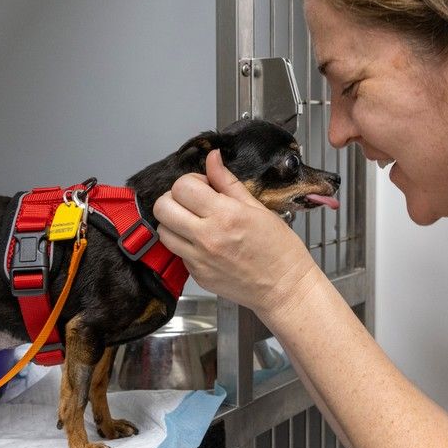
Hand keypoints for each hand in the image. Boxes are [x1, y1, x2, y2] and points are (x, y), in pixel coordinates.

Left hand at [154, 150, 318, 316]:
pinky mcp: (196, 275)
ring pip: (163, 231)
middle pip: (163, 207)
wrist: (284, 288)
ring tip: (195, 222)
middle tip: (192, 202)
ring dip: (174, 222)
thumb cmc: (279, 250)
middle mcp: (207, 237)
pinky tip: (204, 242)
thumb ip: (228, 182)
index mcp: (225, 215)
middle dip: (174, 198)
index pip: (182, 186)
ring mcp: (199, 259)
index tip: (203, 187)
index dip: (191, 182)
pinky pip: (177, 252)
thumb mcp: (258, 208)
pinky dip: (185, 244)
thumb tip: (213, 159)